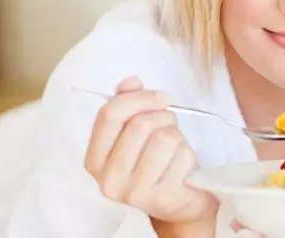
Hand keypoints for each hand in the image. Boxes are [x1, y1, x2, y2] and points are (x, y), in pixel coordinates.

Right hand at [85, 76, 217, 232]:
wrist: (178, 203)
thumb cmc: (156, 162)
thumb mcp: (137, 132)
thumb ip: (128, 104)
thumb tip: (130, 81)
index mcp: (95, 160)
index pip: (109, 114)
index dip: (139, 97)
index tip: (161, 97)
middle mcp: (109, 180)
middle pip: (141, 124)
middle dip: (163, 117)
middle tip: (170, 127)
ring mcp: (135, 192)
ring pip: (165, 138)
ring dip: (177, 136)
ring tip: (175, 148)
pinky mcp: (164, 197)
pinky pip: (183, 155)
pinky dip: (189, 154)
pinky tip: (183, 166)